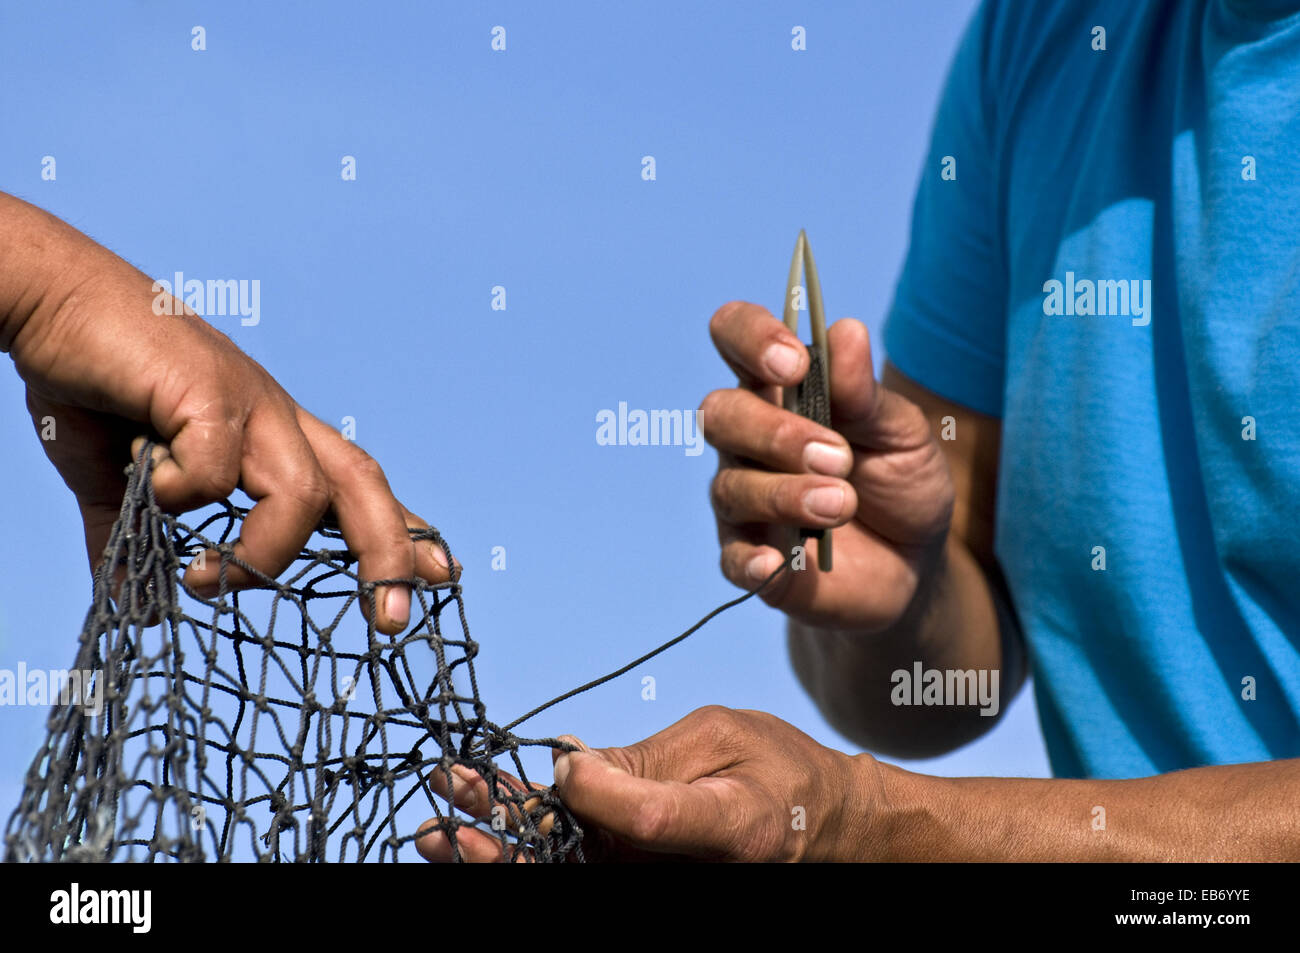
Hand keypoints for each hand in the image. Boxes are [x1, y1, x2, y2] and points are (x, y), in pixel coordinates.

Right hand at [2, 194, 449, 632]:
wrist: (49, 305)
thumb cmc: (92, 386)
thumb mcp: (122, 481)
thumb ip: (136, 541)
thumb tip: (134, 603)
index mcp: (269, 436)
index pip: (355, 485)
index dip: (400, 531)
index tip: (443, 575)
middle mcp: (275, 416)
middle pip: (363, 484)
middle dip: (389, 553)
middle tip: (393, 621)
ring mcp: (248, 400)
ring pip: (303, 495)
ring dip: (261, 553)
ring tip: (210, 581)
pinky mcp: (208, 388)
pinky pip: (216, 471)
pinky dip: (181, 494)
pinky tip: (145, 479)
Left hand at [416, 706, 878, 861]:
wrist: (814, 820)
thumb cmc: (777, 769)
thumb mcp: (726, 736)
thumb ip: (652, 759)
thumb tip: (570, 767)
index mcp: (727, 828)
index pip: (648, 821)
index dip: (597, 794)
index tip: (562, 765)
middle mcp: (682, 867)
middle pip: (584, 865)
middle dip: (503, 844)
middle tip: (441, 821)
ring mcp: (655, 874)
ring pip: (566, 868)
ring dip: (496, 849)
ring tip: (436, 828)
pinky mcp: (636, 868)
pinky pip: (575, 860)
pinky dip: (522, 843)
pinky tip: (477, 823)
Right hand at [701, 301, 954, 630]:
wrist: (918, 560)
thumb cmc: (900, 480)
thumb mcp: (901, 431)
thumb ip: (866, 392)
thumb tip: (846, 331)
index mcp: (779, 388)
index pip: (735, 336)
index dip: (752, 339)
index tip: (795, 365)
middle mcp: (749, 439)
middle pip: (718, 413)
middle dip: (775, 432)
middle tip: (838, 455)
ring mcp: (745, 500)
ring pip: (730, 486)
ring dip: (786, 493)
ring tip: (844, 504)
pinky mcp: (751, 558)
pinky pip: (732, 559)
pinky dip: (749, 559)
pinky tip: (775, 561)